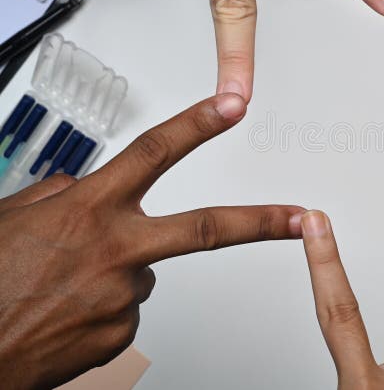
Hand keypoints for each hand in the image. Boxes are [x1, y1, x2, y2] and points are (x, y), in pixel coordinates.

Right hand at [0, 94, 303, 388]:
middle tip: (300, 216)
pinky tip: (65, 310)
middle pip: (207, 228)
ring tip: (61, 285)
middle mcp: (115, 250)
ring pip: (143, 269)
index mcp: (88, 209)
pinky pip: (124, 307)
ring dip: (116, 270)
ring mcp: (122, 295)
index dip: (197, 124)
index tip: (232, 105)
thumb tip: (82, 184)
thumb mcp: (12, 217)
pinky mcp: (120, 332)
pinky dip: (102, 305)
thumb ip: (58, 193)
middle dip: (262, 222)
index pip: (154, 152)